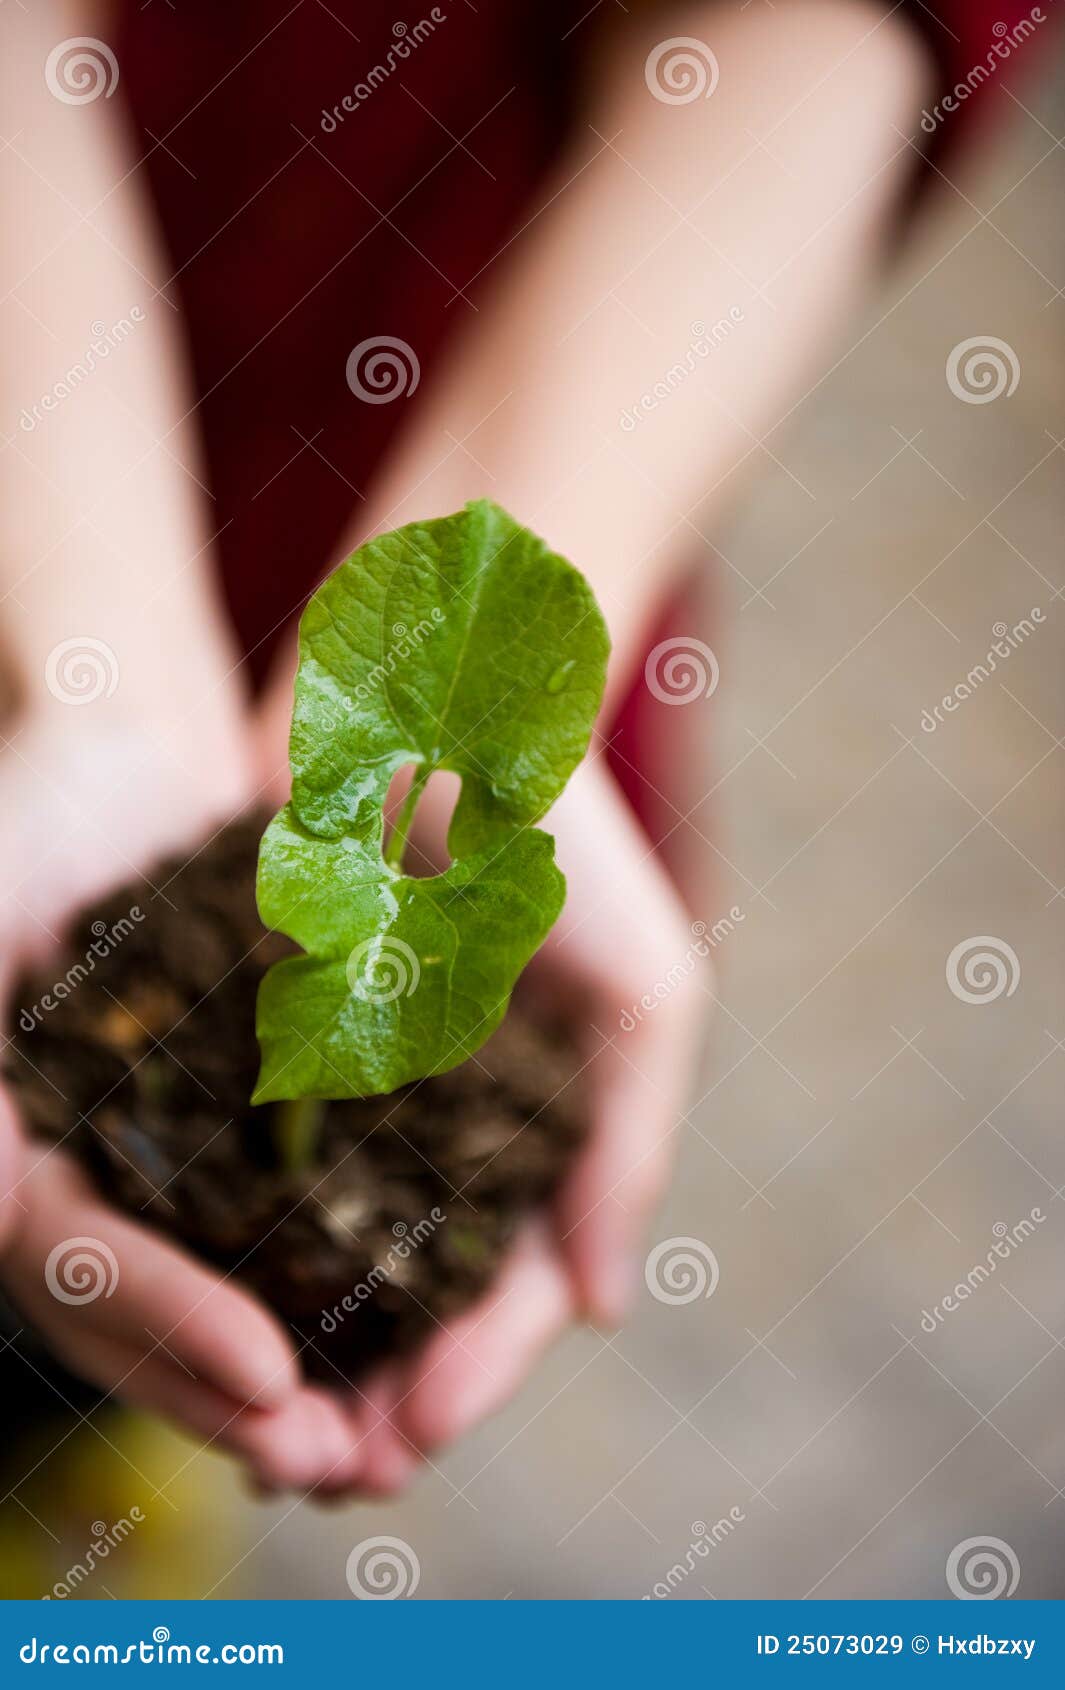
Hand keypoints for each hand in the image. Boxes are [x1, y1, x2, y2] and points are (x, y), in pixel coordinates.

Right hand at [0, 710, 372, 1491]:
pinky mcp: (231, 1115)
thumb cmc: (27, 815)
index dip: (163, 1331)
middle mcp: (79, 1171)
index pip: (74, 1267)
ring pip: (218, 1286)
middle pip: (147, 1313)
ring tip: (385, 1438)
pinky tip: (408, 1317)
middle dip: (235, 1393)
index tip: (269, 1383)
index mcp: (7, 1152)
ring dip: (293, 1367)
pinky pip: (276, 1214)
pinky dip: (330, 1269)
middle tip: (340, 1464)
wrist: (120, 747)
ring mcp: (155, 1153)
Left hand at [243, 705, 705, 1494]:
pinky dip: (229, 1234)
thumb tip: (598, 1311)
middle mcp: (448, 1126)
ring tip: (258, 1421)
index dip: (477, 1367)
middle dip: (379, 1387)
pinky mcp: (275, 1035)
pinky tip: (192, 1291)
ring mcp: (362, 1087)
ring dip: (297, 1339)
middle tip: (329, 1471)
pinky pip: (248, 1155)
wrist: (452, 703)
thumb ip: (626, 1143)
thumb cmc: (573, 841)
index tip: (421, 1431)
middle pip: (410, 1293)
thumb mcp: (644, 993)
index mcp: (543, 1129)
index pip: (515, 1281)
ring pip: (323, 1249)